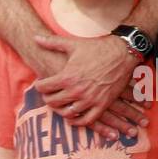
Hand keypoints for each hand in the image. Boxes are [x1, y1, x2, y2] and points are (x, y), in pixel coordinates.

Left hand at [34, 33, 149, 132]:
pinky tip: (73, 117)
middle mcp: (77, 91)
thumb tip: (35, 37)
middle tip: (49, 95)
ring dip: (61, 110)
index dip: (39, 86)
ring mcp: (90, 100)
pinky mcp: (102, 105)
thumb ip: (52, 42)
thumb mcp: (73, 44)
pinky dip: (77, 121)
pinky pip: (86, 120)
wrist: (122, 53)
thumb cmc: (97, 48)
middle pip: (52, 102)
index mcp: (67, 77)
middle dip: (48, 98)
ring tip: (60, 105)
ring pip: (67, 113)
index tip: (41, 84)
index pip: (43, 88)